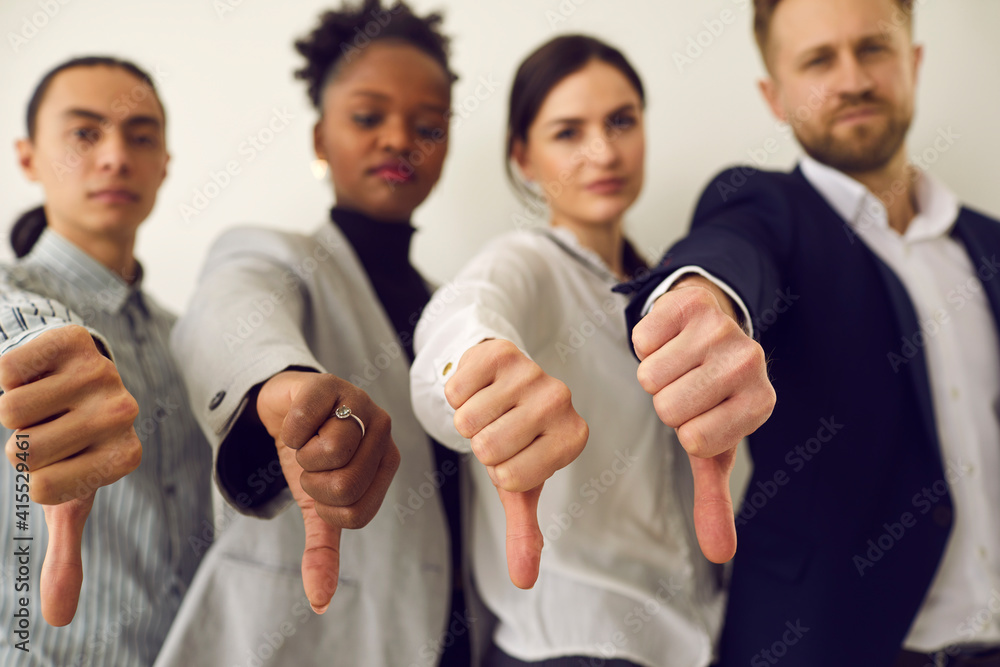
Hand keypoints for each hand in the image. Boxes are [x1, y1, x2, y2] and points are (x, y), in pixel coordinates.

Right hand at [0, 325, 140, 625]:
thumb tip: (59, 621)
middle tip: (48, 430)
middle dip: (20, 443)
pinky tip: (38, 373)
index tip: (59, 462)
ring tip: (46, 404)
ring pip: (10, 410)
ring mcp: (103, 374)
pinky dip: (8, 374)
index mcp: (124, 457)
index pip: (43, 488)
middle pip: (22, 449)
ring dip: (14, 409)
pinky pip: (6, 370)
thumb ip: (66, 555)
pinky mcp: (74, 342)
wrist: (73, 377)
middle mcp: (123, 414)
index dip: (34, 477)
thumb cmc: (68, 447)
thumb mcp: (68, 499)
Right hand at [256, 370, 398, 612]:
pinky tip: (296, 420)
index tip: (319, 489)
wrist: (286, 408)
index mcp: (387, 463)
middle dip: (312, 482)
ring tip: (305, 440)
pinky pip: (302, 423)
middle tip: (310, 464)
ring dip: (300, 453)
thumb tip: (319, 603)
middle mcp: (383, 431)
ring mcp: (359, 403)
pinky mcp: (329, 384)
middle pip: (344, 485)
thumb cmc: (311, 456)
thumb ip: (323, 550)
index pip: (355, 513)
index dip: (325, 510)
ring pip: (328, 452)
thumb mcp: (316, 506)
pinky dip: (287, 429)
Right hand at [445, 339, 587, 588]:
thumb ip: (524, 532)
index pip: (511, 476)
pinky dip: (456, 393)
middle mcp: (561, 402)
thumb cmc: (515, 437)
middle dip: (480, 443)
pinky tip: (477, 386)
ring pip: (469, 419)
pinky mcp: (503, 351)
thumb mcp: (519, 484)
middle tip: (496, 428)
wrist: (502, 379)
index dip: (499, 469)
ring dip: (467, 418)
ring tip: (488, 408)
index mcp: (573, 439)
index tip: (512, 452)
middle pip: (488, 447)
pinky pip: (457, 389)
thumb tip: (523, 583)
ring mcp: (533, 372)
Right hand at [632, 277, 774, 563]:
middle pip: (668, 405)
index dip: (685, 430)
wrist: (714, 327)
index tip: (701, 415)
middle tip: (686, 387)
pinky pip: (642, 337)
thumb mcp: (714, 446)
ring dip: (654, 372)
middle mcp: (750, 362)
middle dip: (666, 401)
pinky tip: (669, 338)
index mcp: (761, 402)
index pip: (694, 437)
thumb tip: (718, 555)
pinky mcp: (692, 302)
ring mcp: (723, 328)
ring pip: (651, 373)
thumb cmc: (711, 397)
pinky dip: (646, 343)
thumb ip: (714, 499)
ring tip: (678, 363)